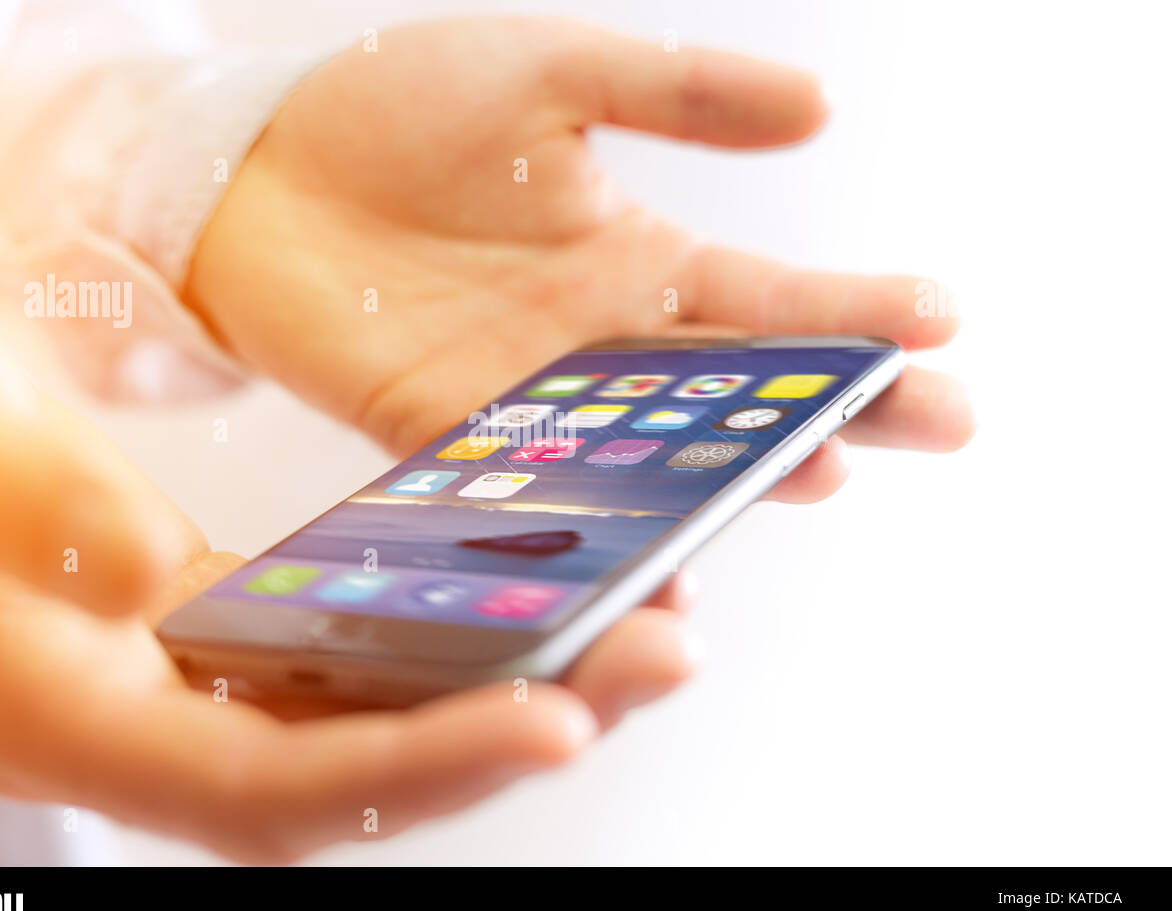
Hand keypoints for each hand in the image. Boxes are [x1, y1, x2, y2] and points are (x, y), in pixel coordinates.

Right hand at [0, 280, 696, 861]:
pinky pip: (354, 659)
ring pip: (372, 718)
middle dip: (513, 725)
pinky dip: (450, 638)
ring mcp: (186, 683)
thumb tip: (143, 572)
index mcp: (64, 713)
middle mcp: (143, 721)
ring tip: (643, 618)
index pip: (263, 785)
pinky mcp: (219, 633)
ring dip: (509, 680)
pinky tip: (535, 589)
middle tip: (658, 654)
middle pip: (357, 767)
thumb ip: (14, 502)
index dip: (413, 763)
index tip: (554, 719)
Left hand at [185, 16, 974, 500]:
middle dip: (840, 400)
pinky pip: (535, 484)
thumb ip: (676, 95)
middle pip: (738, 388)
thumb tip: (819, 108)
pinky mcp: (446, 436)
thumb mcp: (552, 75)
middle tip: (947, 421)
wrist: (260, 165)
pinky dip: (595, 514)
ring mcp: (529, 400)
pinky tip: (653, 537)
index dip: (852, 307)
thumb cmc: (400, 109)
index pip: (766, 296)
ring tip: (816, 473)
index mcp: (634, 261)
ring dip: (731, 463)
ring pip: (652, 449)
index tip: (941, 320)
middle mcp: (599, 345)